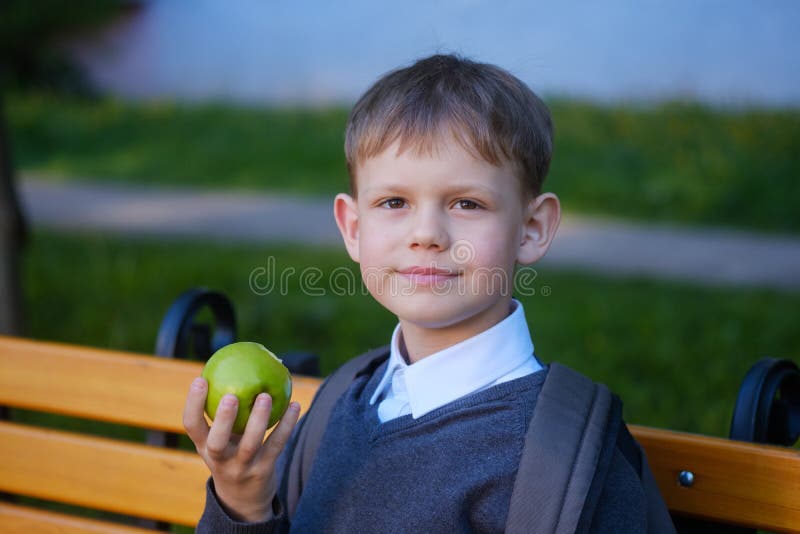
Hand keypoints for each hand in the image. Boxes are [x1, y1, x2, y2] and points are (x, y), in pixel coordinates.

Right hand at [183, 377, 300, 521]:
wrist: (243, 500)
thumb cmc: (230, 454)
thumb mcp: (220, 438)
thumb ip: (224, 412)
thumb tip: (235, 365)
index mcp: (204, 447)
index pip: (191, 426)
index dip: (193, 403)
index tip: (200, 379)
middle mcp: (219, 460)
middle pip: (216, 442)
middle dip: (222, 419)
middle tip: (230, 395)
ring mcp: (242, 467)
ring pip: (249, 444)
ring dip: (258, 420)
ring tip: (265, 396)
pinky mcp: (263, 471)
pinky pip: (276, 445)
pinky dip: (287, 425)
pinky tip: (295, 405)